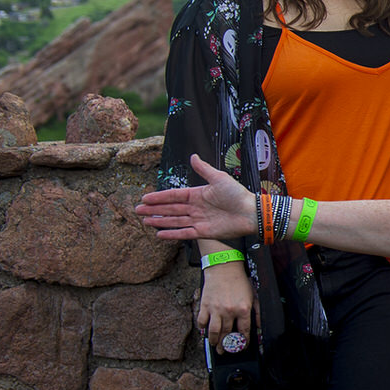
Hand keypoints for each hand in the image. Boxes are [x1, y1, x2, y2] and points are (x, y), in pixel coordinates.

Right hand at [137, 155, 258, 239]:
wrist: (252, 213)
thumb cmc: (238, 194)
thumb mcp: (219, 178)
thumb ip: (204, 169)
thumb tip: (192, 156)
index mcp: (198, 194)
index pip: (174, 196)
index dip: (159, 197)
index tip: (145, 198)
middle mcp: (197, 208)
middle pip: (171, 209)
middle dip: (154, 209)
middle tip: (138, 210)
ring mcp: (199, 220)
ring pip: (175, 221)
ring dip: (160, 221)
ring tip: (145, 220)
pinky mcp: (204, 232)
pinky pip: (184, 233)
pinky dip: (172, 234)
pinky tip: (159, 234)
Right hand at [195, 261, 253, 348]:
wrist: (224, 268)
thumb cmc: (240, 282)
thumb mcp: (254, 296)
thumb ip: (258, 313)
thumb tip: (259, 328)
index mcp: (243, 309)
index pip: (244, 331)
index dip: (243, 342)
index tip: (241, 347)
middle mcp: (229, 311)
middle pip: (227, 334)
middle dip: (226, 346)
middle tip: (224, 351)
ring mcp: (215, 309)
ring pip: (213, 331)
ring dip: (214, 341)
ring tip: (214, 346)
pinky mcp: (205, 306)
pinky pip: (202, 322)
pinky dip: (202, 328)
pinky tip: (204, 332)